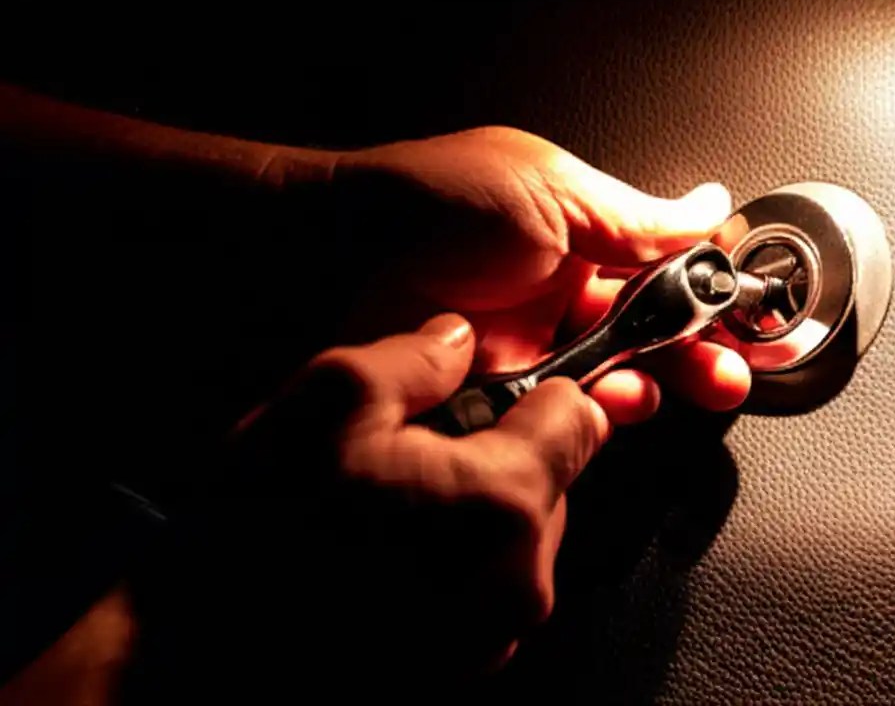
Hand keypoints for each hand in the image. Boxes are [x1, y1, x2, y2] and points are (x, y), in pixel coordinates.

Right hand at [222, 313, 605, 678]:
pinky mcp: (460, 670)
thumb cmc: (257, 536)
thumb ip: (412, 358)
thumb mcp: (325, 405)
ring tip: (382, 513)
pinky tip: (379, 559)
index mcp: (503, 503)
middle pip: (547, 483)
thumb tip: (456, 342)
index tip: (497, 392)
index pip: (579, 421)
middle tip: (411, 456)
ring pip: (513, 539)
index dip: (537, 393)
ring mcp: (492, 636)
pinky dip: (449, 565)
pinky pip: (482, 590)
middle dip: (494, 457)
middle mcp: (519, 581)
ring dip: (469, 514)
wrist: (197, 657)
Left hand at [331, 126, 750, 422]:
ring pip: (611, 385)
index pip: (665, 274)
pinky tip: (595, 407)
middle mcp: (554, 295)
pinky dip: (586, 420)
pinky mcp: (496, 401)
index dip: (709, 300)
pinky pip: (559, 422)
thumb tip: (711, 205)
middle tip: (723, 377)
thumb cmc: (426, 208)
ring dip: (644, 389)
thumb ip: (641, 218)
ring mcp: (526, 351)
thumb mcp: (553, 195)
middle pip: (649, 337)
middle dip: (695, 359)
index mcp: (575, 236)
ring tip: (647, 387)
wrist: (323, 264)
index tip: (745, 322)